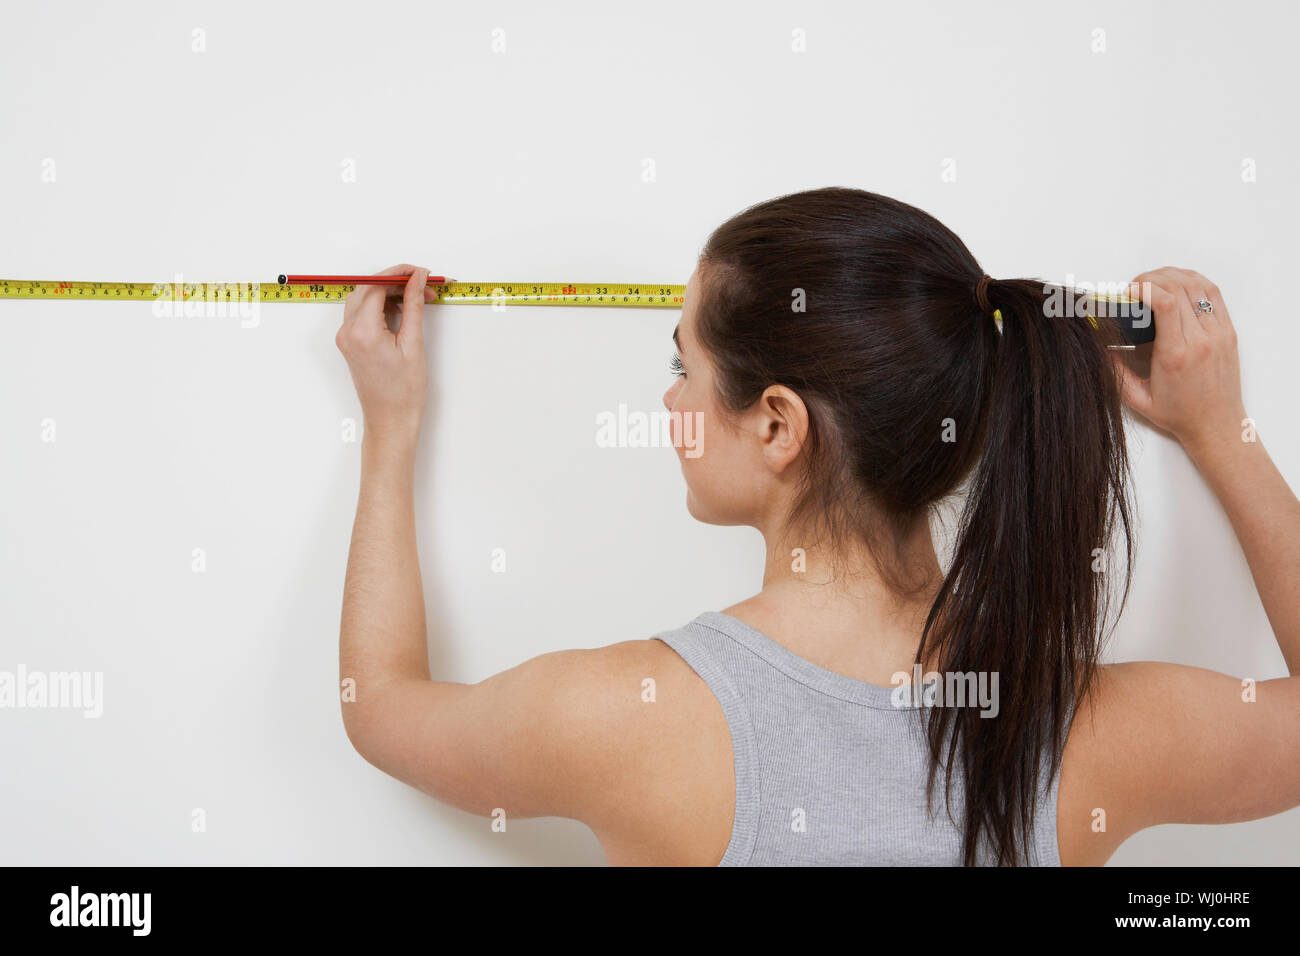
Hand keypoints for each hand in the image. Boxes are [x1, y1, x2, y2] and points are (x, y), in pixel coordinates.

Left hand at [335, 264, 435, 445]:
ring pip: (363, 298)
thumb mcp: (413, 344)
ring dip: (388, 292)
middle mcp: (348, 332)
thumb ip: (413, 306)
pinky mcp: (349, 342)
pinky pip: (361, 312)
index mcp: (362, 331)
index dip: (399, 273)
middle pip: (367, 288)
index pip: (376, 285)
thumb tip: (417, 280)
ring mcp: (346, 337)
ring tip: (416, 298)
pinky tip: (401, 311)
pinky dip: (380, 305)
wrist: (390, 420)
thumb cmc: (403, 392)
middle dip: (396, 281)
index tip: (419, 272)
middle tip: (423, 284)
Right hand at [1112, 267, 1246, 455]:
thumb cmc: (1180, 414)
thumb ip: (1116, 371)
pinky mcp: (1228, 331)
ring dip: (1173, 275)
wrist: (1217, 425)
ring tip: (1154, 281)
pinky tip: (1179, 282)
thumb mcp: (1138, 398)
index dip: (1143, 287)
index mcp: (1176, 355)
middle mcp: (1200, 340)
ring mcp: (1218, 333)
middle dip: (1152, 278)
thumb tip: (1100, 344)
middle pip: (1179, 287)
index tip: (1128, 291)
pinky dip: (1194, 280)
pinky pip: (1213, 294)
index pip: (1165, 303)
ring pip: (1197, 285)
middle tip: (1136, 286)